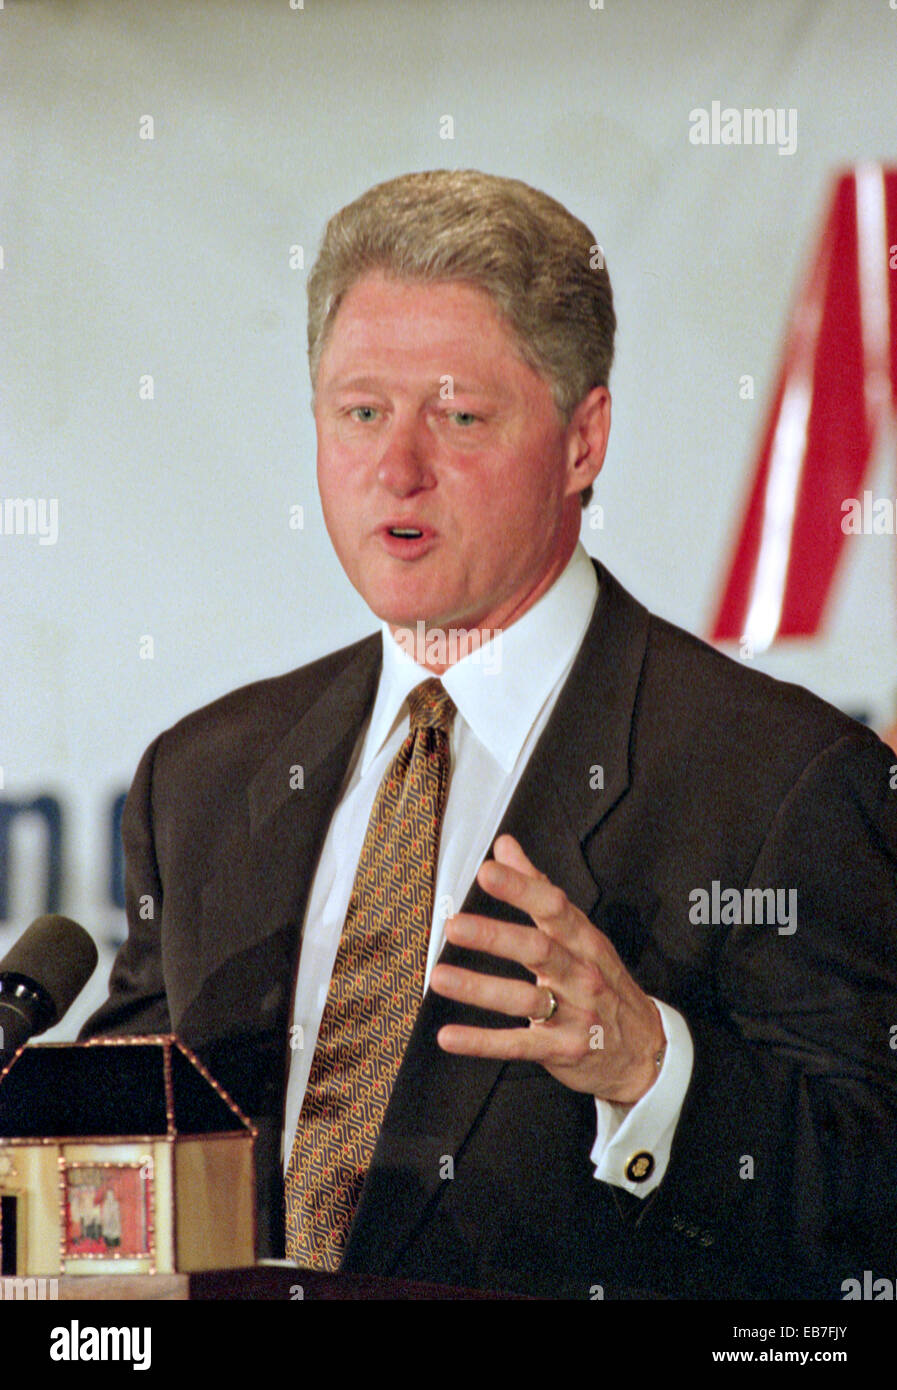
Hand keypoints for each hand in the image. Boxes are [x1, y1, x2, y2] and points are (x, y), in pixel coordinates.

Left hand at [431, 835, 664, 1104]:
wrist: (646, 1051)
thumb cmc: (604, 981)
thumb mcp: (581, 934)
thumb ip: (539, 888)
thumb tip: (504, 846)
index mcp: (584, 941)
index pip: (554, 907)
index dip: (520, 889)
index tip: (486, 872)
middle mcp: (582, 974)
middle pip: (539, 950)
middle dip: (496, 937)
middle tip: (454, 925)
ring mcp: (574, 1015)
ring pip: (524, 1000)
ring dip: (480, 988)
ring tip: (439, 976)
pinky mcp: (562, 1050)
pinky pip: (517, 1045)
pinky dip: (481, 1042)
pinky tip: (447, 1036)